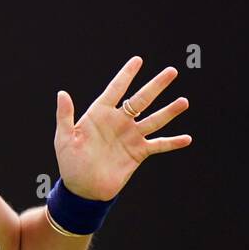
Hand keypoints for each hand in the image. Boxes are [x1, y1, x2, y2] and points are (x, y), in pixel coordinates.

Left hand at [55, 56, 191, 201]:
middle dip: (156, 86)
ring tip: (183, 101)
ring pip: (154, 120)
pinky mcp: (138, 152)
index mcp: (100, 114)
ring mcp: (131, 136)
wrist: (83, 189)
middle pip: (141, 100)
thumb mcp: (64, 139)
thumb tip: (62, 93)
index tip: (138, 60)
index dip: (126, 75)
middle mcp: (119, 121)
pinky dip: (172, 143)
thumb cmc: (70, 163)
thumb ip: (65, 116)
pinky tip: (187, 138)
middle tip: (172, 71)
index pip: (116, 89)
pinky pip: (158, 145)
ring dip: (169, 111)